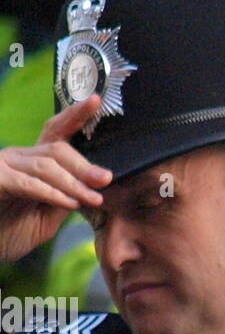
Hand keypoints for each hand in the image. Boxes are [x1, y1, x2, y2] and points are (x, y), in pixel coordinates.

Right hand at [0, 97, 111, 262]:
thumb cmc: (10, 232)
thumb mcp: (47, 218)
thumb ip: (65, 201)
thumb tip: (92, 188)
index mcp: (33, 161)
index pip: (57, 133)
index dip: (75, 115)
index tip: (96, 101)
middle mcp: (18, 157)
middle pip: (57, 149)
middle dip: (84, 165)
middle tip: (105, 179)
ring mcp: (5, 166)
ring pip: (46, 165)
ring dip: (74, 182)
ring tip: (94, 198)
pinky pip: (29, 183)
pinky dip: (53, 193)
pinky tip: (70, 203)